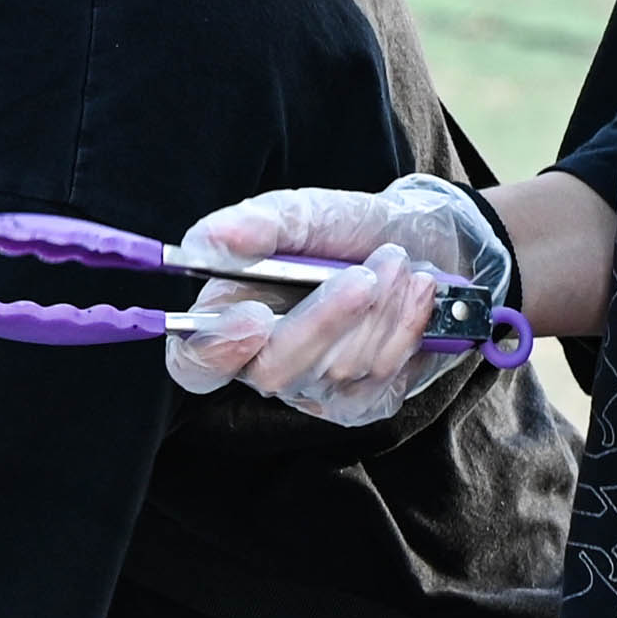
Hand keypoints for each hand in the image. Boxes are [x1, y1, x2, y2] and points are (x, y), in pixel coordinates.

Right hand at [156, 174, 516, 425]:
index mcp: (228, 318)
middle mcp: (265, 363)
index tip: (252, 315)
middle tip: (365, 273)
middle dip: (325, 319)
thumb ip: (261, 223)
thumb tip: (211, 240)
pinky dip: (405, 326)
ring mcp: (315, 391)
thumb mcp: (307, 214)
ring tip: (398, 263)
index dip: (215, 349)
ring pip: (337, 371)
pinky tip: (415, 292)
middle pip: (273, 371)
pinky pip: (381, 377)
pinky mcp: (363, 403)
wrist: (421, 245)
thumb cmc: (346, 232)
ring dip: (379, 310)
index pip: (194, 363)